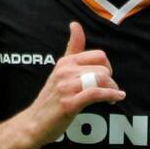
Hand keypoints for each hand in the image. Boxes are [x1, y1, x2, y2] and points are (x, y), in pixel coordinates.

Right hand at [23, 21, 125, 147]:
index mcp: (65, 62)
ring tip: (113, 97)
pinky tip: (116, 99)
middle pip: (103, 68)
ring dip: (112, 89)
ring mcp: (66, 87)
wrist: (33, 123)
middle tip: (110, 90)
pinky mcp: (69, 103)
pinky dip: (110, 96)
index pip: (98, 55)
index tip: (106, 78)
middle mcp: (65, 71)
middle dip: (111, 81)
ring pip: (101, 79)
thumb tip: (75, 24)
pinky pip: (96, 93)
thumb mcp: (60, 71)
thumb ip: (72, 50)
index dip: (108, 67)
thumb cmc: (50, 99)